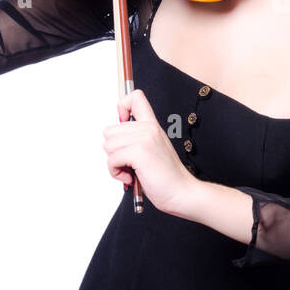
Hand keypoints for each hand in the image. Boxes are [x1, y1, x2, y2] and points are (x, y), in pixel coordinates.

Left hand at [104, 89, 199, 217]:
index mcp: (152, 125)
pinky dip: (116, 172)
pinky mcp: (139, 152)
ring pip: (108, 145)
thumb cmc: (166, 176)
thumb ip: (136, 139)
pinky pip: (112, 159)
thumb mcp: (152, 150)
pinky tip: (130, 176)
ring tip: (131, 169)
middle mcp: (148, 128)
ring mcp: (144, 139)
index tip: (123, 124)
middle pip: (110, 130)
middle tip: (129, 161)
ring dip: (115, 163)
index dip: (122, 107)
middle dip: (114, 150)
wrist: (181, 191)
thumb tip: (112, 139)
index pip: (135, 97)